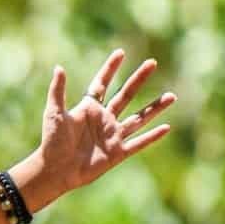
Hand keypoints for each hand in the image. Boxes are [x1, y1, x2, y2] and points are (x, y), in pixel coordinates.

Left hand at [33, 48, 176, 199]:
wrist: (56, 170)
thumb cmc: (52, 142)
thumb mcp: (54, 113)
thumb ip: (58, 91)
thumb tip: (59, 67)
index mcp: (89, 108)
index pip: (102, 84)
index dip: (110, 69)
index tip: (120, 53)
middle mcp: (104, 119)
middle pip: (126, 95)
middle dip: (139, 79)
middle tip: (152, 63)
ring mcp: (112, 135)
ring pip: (139, 118)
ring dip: (155, 107)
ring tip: (172, 96)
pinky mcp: (118, 153)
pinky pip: (138, 143)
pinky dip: (152, 136)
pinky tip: (166, 127)